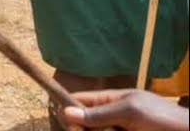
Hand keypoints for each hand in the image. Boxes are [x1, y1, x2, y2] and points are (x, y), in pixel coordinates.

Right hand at [59, 88, 188, 130]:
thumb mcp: (129, 111)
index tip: (69, 124)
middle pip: (84, 123)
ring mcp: (117, 130)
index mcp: (110, 100)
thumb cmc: (161, 118)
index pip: (79, 101)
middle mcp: (110, 117)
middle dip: (84, 129)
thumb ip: (99, 113)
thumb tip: (66, 112)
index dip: (69, 110)